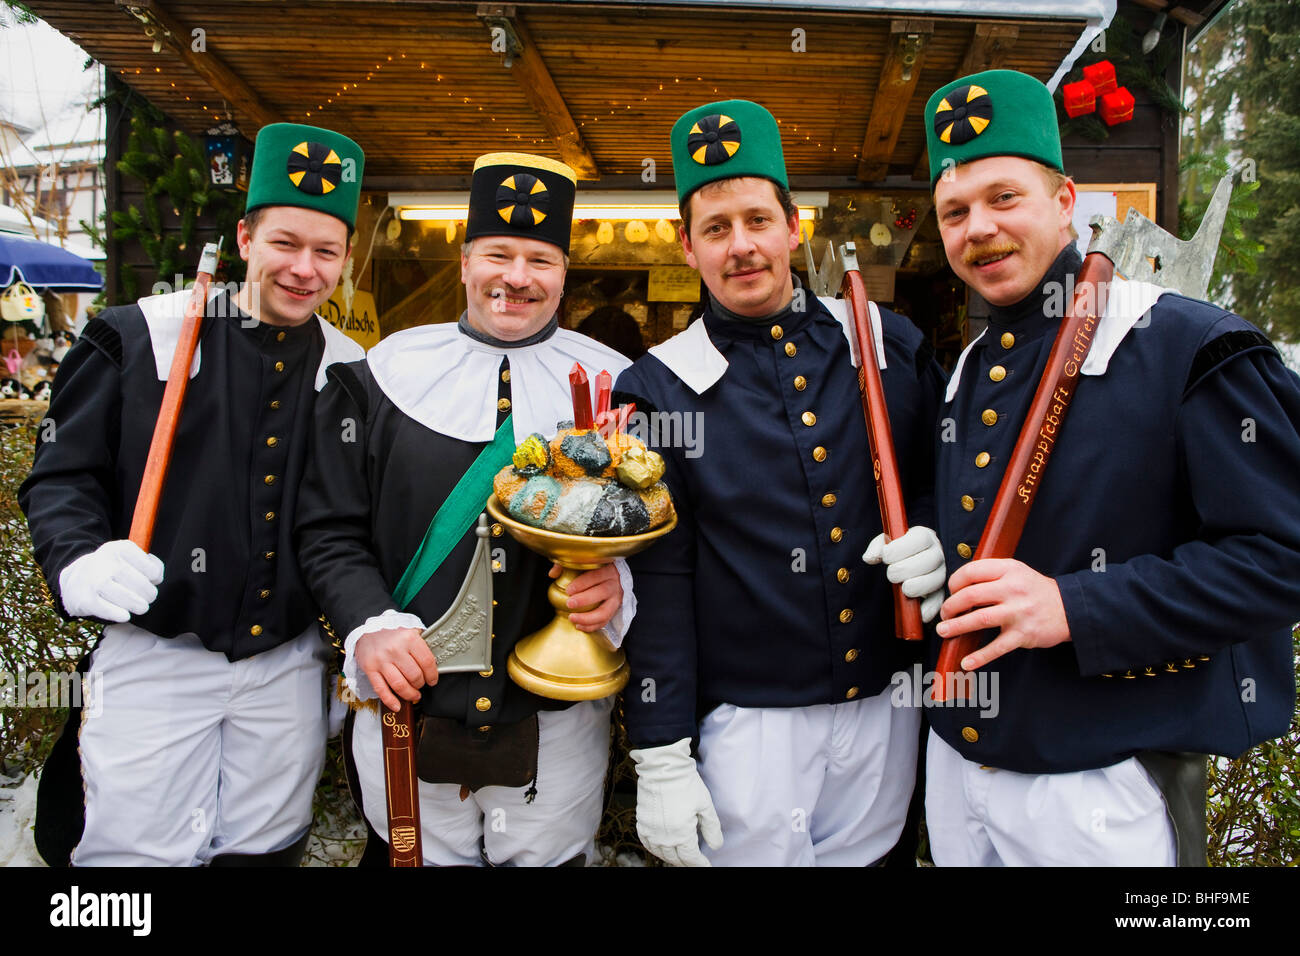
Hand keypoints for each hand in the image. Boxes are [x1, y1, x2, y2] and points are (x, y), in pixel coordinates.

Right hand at [58, 539, 163, 621]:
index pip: (151, 568)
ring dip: (138, 605)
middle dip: (149, 594)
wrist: (74, 579)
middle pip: (140, 583)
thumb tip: (157, 577)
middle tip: (148, 598)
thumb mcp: (129, 558)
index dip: (155, 578)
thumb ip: (150, 563)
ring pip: (126, 597)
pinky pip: (108, 610)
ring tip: (141, 607)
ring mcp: (94, 581)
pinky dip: (120, 614)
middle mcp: (105, 562)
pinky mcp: (85, 599)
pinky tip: (125, 615)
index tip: (151, 581)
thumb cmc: (111, 569)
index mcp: (119, 549)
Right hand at [355, 627, 438, 710]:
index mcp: (409, 638)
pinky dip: (390, 701)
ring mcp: (381, 660)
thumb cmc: (392, 635)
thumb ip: (422, 646)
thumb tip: (435, 665)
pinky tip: (397, 706)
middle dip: (420, 684)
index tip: (432, 680)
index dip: (432, 675)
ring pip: (399, 685)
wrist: (368, 632)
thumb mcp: (410, 632)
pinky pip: (381, 689)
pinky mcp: (370, 669)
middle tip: (421, 685)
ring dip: (409, 694)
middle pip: (414, 676)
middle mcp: (395, 649)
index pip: (427, 662)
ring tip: (413, 695)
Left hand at [554, 562, 621, 631]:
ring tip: (572, 618)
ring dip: (588, 618)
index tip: (568, 590)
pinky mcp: (614, 611)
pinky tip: (578, 626)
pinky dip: (591, 626)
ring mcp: (616, 599)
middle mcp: (614, 584)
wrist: (613, 577)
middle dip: (585, 600)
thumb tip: (552, 574)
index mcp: (607, 570)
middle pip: (603, 592)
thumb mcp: (582, 563)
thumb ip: (566, 565)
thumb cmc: (594, 569)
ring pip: (605, 611)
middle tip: (569, 604)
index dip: (582, 583)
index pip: (596, 575)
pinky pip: (604, 621)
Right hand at [629, 738, 722, 866]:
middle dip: (687, 863)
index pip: (691, 858)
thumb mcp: (705, 805)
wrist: (662, 767)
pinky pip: (647, 844)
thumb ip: (711, 829)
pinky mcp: (642, 822)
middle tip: (694, 862)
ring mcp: (651, 830)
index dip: (700, 864)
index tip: (706, 865)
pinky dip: (656, 849)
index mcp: (681, 833)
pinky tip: (662, 848)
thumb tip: (716, 847)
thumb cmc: (685, 783)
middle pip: (676, 859)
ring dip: (672, 858)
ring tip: (680, 857)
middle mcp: (664, 836)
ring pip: (661, 854)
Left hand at [863, 526, 946, 622]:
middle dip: (906, 569)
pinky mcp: (939, 592)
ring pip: (935, 580)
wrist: (904, 564)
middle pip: (929, 560)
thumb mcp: (885, 544)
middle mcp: (936, 553)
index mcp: (924, 536)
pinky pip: (938, 601)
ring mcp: (940, 573)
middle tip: (891, 573)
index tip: (885, 556)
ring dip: (917, 586)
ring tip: (904, 588)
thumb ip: (876, 547)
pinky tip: (920, 613)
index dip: (902, 548)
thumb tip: (870, 558)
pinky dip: (929, 609)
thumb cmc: (895, 551)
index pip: (921, 538)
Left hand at [936, 558, 1069, 669]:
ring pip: (980, 619)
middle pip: (971, 595)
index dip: (954, 583)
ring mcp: (1018, 612)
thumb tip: (957, 588)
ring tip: (944, 631)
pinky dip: (980, 657)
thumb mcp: (1015, 572)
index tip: (951, 592)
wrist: (1070, 608)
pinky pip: (997, 647)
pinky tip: (966, 662)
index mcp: (1008, 570)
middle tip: (944, 614)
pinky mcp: (1023, 634)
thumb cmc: (1034, 590)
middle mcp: (1013, 589)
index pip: (972, 571)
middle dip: (950, 606)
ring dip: (957, 627)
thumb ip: (990, 575)